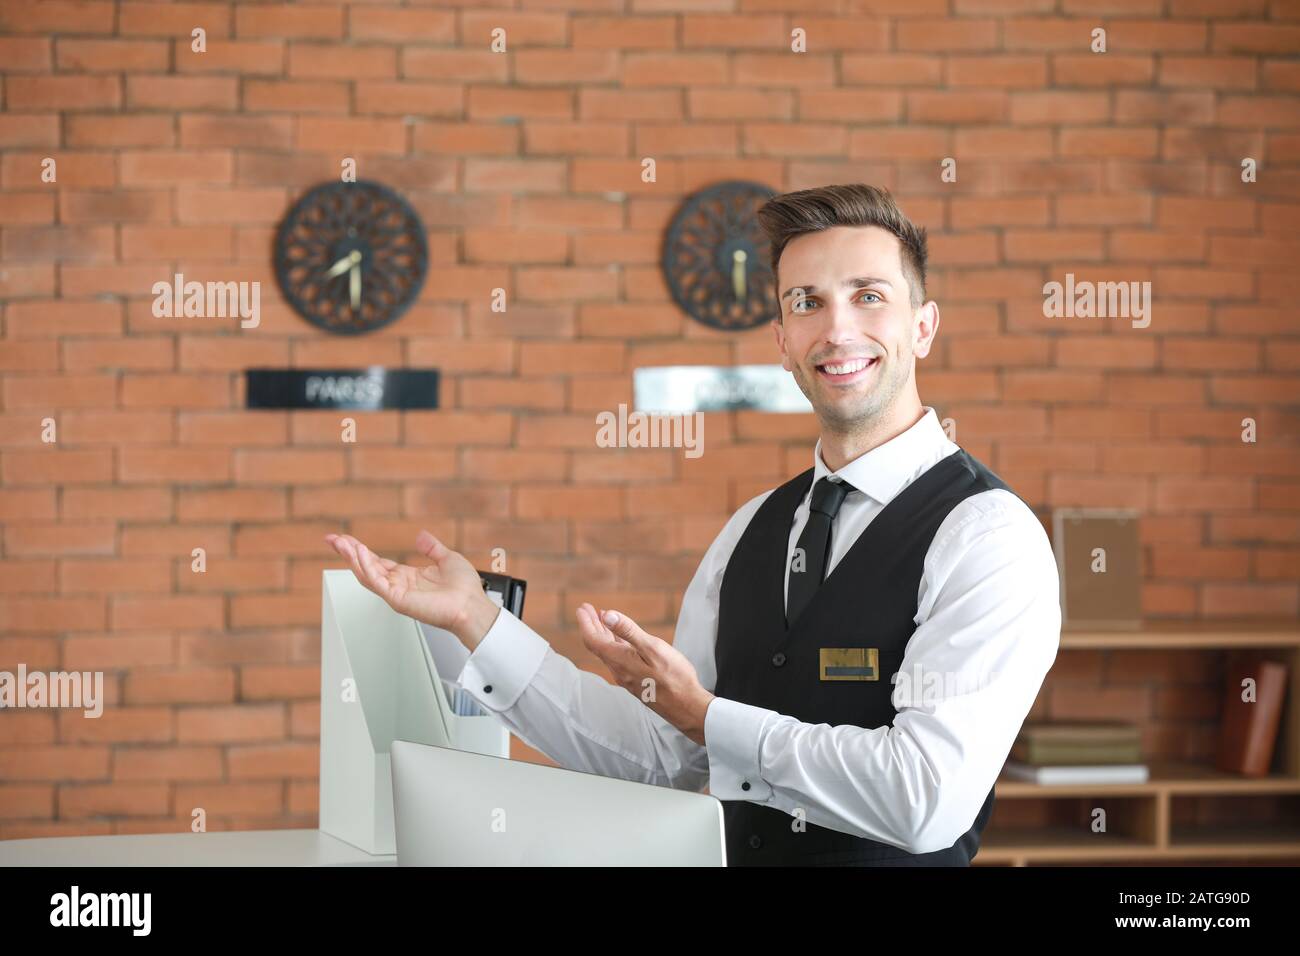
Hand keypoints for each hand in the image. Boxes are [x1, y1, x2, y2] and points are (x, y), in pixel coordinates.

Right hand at [324, 530, 499, 648]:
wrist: (472, 606)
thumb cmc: (464, 589)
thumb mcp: (447, 558)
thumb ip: (431, 547)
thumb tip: (420, 536)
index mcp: (406, 577)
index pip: (376, 562)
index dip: (360, 550)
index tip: (345, 539)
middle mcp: (398, 585)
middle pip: (365, 567)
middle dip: (347, 552)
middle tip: (332, 539)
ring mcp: (396, 593)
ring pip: (366, 574)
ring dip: (352, 558)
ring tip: (340, 543)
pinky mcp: (398, 599)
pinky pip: (377, 581)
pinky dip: (366, 566)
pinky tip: (359, 552)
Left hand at [575, 603, 714, 745]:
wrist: (686, 707)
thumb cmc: (674, 677)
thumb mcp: (653, 648)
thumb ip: (629, 631)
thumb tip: (606, 615)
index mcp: (620, 661)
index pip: (593, 640)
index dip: (586, 623)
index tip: (582, 608)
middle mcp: (619, 671)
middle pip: (598, 646)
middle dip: (591, 625)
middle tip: (586, 609)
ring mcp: (627, 677)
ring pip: (607, 652)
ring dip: (602, 634)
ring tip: (600, 619)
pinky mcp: (636, 681)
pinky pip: (617, 659)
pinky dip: (614, 644)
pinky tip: (619, 640)